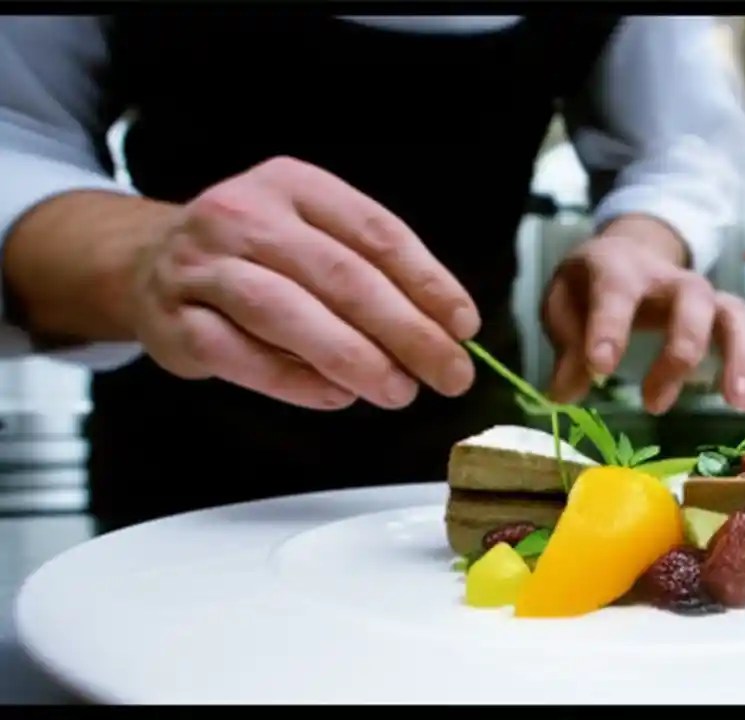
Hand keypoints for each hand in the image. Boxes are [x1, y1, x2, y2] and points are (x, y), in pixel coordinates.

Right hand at [126, 156, 478, 409]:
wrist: (148, 262)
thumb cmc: (257, 256)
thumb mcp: (313, 236)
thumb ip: (373, 272)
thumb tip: (445, 329)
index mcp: (294, 184)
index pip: (376, 233)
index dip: (428, 281)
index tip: (465, 325)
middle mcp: (244, 215)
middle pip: (341, 276)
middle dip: (406, 331)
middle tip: (449, 372)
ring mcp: (202, 266)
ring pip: (289, 313)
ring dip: (355, 358)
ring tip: (400, 391)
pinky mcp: (174, 321)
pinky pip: (242, 356)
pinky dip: (296, 382)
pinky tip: (339, 396)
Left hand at [540, 215, 744, 413]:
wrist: (625, 253)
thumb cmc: (590, 285)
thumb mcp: (563, 304)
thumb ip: (566, 344)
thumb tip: (565, 395)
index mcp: (616, 266)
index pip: (617, 289)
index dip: (609, 327)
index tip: (601, 368)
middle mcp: (666, 275)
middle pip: (690, 298)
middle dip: (679, 349)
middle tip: (653, 403)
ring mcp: (698, 291)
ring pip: (728, 312)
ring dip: (736, 356)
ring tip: (736, 401)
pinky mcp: (717, 308)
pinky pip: (741, 327)